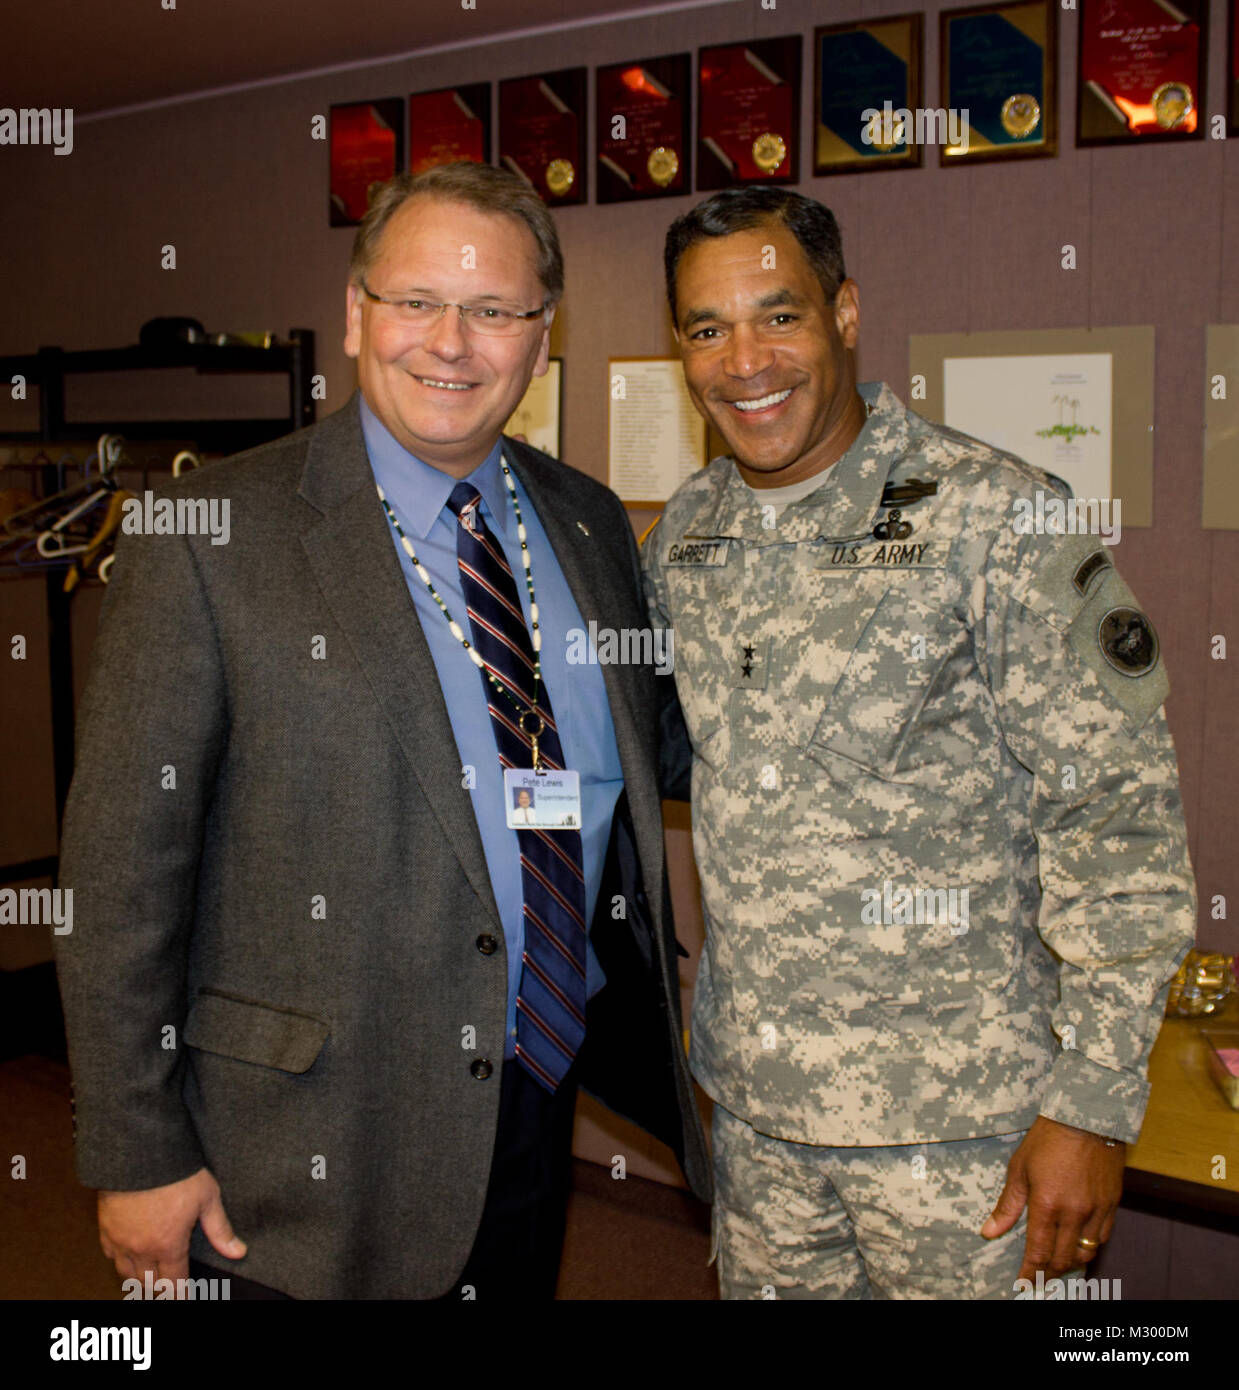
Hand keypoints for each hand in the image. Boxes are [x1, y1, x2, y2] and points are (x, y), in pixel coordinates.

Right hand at [98, 1167, 245, 1291]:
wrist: (140, 1154)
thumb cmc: (177, 1174)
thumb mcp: (208, 1198)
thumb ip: (220, 1230)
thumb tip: (238, 1252)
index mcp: (168, 1246)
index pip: (173, 1284)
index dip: (180, 1295)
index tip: (184, 1298)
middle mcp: (142, 1250)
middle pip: (149, 1283)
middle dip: (160, 1288)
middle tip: (169, 1287)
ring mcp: (121, 1240)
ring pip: (127, 1273)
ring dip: (139, 1278)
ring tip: (150, 1277)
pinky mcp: (106, 1228)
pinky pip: (110, 1255)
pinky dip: (120, 1260)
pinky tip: (127, 1257)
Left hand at [980, 1115, 1125, 1279]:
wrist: (1085, 1118)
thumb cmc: (1047, 1140)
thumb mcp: (1019, 1169)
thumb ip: (1007, 1206)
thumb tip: (989, 1232)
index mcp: (1047, 1205)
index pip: (1039, 1252)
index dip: (1030, 1273)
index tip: (1023, 1283)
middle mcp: (1074, 1214)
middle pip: (1063, 1259)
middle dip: (1048, 1273)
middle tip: (1037, 1277)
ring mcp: (1096, 1211)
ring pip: (1086, 1253)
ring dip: (1070, 1263)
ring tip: (1056, 1264)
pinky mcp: (1112, 1205)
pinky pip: (1102, 1238)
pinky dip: (1089, 1247)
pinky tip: (1078, 1245)